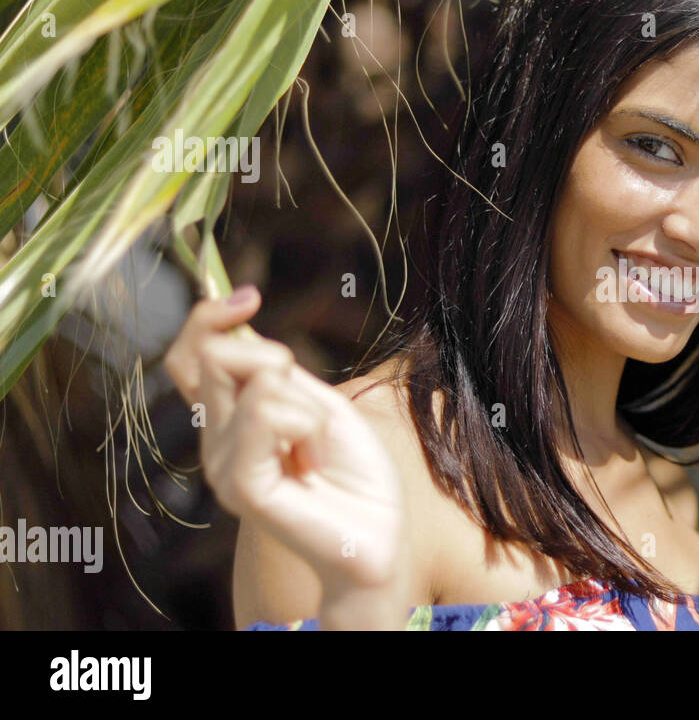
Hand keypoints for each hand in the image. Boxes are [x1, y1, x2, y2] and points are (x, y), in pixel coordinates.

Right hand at [164, 286, 404, 593]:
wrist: (378, 531)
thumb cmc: (355, 470)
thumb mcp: (317, 400)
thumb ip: (272, 370)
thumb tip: (234, 326)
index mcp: (231, 419)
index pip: (190, 356)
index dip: (208, 316)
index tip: (248, 297)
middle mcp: (216, 440)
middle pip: (213, 356)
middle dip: (275, 359)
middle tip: (311, 406)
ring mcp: (222, 464)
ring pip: (252, 381)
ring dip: (305, 402)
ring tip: (317, 446)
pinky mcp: (240, 485)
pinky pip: (263, 414)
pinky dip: (303, 422)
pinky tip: (311, 456)